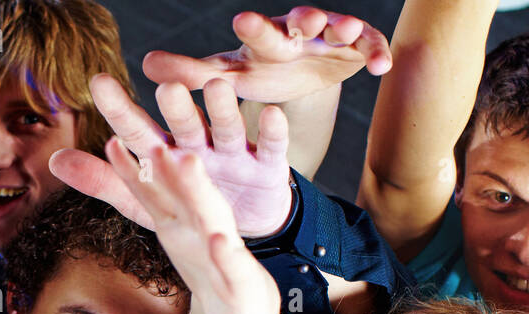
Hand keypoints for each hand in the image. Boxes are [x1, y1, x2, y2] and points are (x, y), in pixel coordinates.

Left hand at [49, 74, 292, 238]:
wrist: (237, 238)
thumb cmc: (186, 208)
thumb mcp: (145, 202)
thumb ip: (105, 180)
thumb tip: (54, 160)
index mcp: (167, 154)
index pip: (138, 132)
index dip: (120, 111)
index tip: (99, 83)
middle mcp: (199, 145)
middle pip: (184, 124)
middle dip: (176, 107)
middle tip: (163, 86)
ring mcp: (234, 153)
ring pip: (227, 127)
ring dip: (223, 109)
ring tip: (216, 86)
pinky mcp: (268, 168)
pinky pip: (272, 148)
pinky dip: (273, 132)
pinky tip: (270, 113)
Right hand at [93, 133, 282, 313]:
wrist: (237, 298)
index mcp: (239, 280)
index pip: (235, 267)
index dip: (226, 255)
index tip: (217, 242)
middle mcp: (222, 245)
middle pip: (212, 216)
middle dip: (198, 192)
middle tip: (184, 162)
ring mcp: (199, 225)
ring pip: (184, 193)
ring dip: (166, 169)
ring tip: (145, 141)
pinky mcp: (177, 218)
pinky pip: (156, 193)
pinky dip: (137, 173)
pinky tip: (112, 145)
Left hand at [143, 7, 389, 104]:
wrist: (301, 76)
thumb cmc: (261, 73)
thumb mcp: (230, 79)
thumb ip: (192, 74)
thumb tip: (145, 64)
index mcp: (261, 44)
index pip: (251, 36)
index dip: (249, 30)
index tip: (239, 24)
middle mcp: (294, 35)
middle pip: (295, 24)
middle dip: (299, 20)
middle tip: (305, 20)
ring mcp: (326, 38)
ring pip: (337, 25)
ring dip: (342, 27)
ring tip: (345, 31)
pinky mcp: (353, 49)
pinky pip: (368, 46)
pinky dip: (375, 52)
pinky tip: (382, 67)